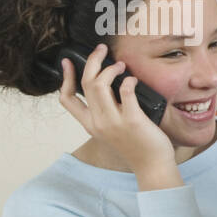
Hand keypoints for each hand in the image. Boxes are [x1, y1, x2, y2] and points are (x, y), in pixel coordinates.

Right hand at [57, 44, 175, 177]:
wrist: (152, 166)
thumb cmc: (136, 146)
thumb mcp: (111, 130)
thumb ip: (105, 112)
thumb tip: (108, 87)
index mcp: (90, 124)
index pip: (67, 99)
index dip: (65, 77)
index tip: (68, 61)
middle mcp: (98, 122)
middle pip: (85, 84)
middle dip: (92, 61)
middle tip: (101, 50)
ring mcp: (114, 122)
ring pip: (100, 85)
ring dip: (110, 68)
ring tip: (121, 65)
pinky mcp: (132, 120)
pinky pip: (126, 92)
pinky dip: (128, 81)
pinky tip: (133, 79)